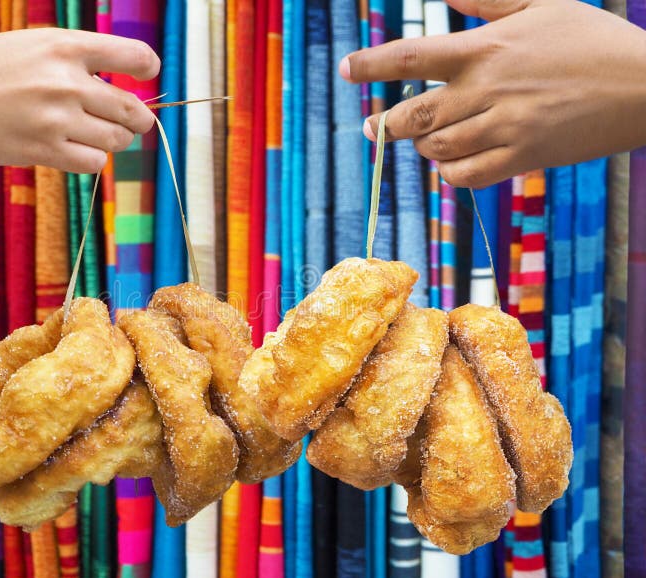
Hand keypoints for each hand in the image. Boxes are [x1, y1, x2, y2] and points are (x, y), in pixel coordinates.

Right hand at [0, 28, 159, 171]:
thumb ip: (69, 60)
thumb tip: (110, 82)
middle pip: (133, 110)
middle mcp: (66, 82)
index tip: (148, 75)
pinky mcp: (42, 150)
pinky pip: (92, 163)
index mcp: (63, 46)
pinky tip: (74, 150)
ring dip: (112, 141)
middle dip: (138, 119)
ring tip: (94, 135)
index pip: (133, 55)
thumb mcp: (26, 45)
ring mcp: (55, 119)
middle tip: (133, 122)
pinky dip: (90, 159)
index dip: (147, 67)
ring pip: (116, 140)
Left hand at [341, 0, 645, 187]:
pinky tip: (453, 162)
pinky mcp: (523, 158)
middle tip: (373, 127)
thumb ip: (486, 1)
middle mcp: (487, 89)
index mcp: (486, 49)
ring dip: (423, 147)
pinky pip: (466, 176)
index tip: (347, 69)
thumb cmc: (591, 40)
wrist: (645, 85)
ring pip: (436, 148)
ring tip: (425, 140)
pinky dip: (450, 172)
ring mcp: (505, 127)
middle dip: (384, 124)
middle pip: (412, 115)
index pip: (411, 55)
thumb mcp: (541, 4)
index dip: (371, 64)